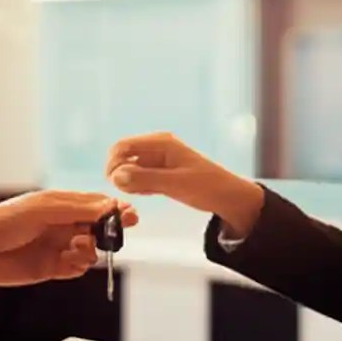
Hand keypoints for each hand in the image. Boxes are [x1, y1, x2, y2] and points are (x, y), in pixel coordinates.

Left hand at [0, 190, 137, 287]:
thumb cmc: (2, 222)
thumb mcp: (43, 208)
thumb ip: (78, 208)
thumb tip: (110, 205)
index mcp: (60, 205)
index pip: (95, 205)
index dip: (113, 210)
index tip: (128, 214)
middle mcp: (63, 225)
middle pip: (99, 227)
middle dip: (110, 230)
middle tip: (119, 231)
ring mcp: (59, 247)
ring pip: (92, 249)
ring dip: (90, 249)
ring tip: (76, 247)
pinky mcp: (54, 268)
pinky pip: (79, 268)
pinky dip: (78, 265)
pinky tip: (66, 261)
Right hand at [106, 132, 264, 237]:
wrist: (228, 197)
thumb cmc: (207, 186)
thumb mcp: (175, 184)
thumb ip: (145, 179)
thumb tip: (116, 176)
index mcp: (161, 143)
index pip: (122, 146)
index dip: (113, 163)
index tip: (114, 183)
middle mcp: (156, 148)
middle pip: (123, 157)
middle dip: (120, 174)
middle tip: (130, 192)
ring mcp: (158, 161)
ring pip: (129, 170)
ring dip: (130, 182)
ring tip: (148, 192)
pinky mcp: (160, 174)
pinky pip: (139, 179)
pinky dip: (139, 187)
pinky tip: (150, 193)